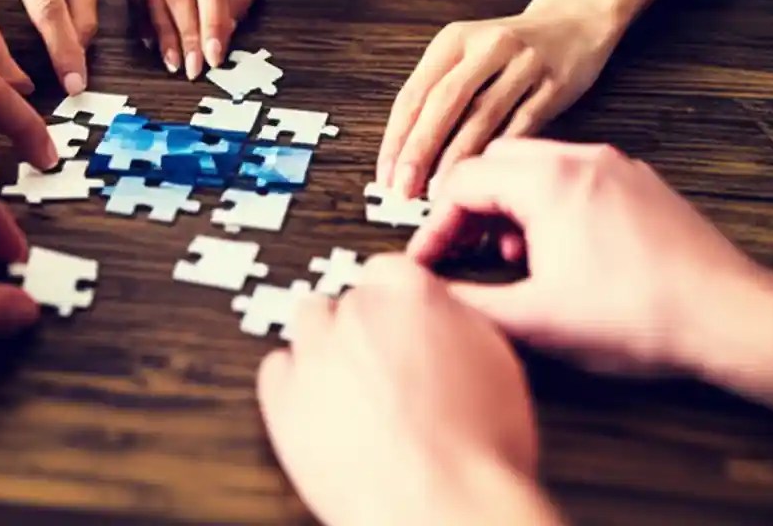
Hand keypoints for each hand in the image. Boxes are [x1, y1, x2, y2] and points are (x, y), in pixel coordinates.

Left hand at [257, 255, 540, 524]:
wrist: (443, 506)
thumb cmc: (479, 451)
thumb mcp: (497, 363)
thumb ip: (457, 326)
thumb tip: (442, 321)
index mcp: (413, 295)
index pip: (389, 271)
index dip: (396, 300)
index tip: (398, 320)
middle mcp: (360, 314)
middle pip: (348, 300)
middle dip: (363, 328)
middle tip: (381, 364)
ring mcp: (316, 353)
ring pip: (308, 322)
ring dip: (325, 345)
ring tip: (348, 383)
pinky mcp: (284, 396)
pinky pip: (276, 369)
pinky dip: (293, 383)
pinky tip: (319, 405)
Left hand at [377, 10, 618, 196]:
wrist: (575, 22)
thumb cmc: (509, 50)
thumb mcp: (466, 56)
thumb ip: (437, 96)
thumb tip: (404, 158)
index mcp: (454, 40)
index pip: (414, 93)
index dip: (396, 139)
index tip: (385, 176)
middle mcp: (487, 46)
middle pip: (444, 103)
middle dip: (420, 152)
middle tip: (404, 190)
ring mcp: (524, 64)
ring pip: (483, 119)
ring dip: (458, 161)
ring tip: (440, 194)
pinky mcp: (554, 85)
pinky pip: (521, 127)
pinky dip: (498, 155)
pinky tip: (484, 179)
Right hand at [409, 139, 764, 374]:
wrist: (728, 317)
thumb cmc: (639, 317)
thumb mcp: (535, 320)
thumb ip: (467, 303)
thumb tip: (426, 295)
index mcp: (548, 182)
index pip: (461, 181)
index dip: (434, 225)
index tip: (429, 260)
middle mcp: (582, 159)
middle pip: (495, 162)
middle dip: (470, 208)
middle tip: (461, 252)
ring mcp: (617, 167)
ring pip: (536, 166)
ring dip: (508, 206)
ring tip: (511, 259)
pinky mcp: (641, 185)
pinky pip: (575, 177)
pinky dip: (548, 205)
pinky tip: (557, 253)